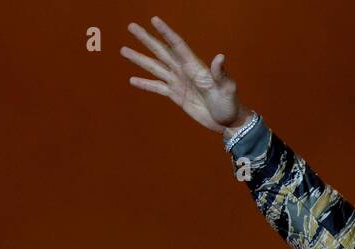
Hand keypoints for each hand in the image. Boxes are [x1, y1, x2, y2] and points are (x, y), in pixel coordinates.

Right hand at [121, 15, 249, 133]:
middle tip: (131, 26)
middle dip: (146, 39)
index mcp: (195, 66)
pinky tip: (132, 79)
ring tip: (124, 50)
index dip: (166, 32)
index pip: (177, 45)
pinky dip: (145, 84)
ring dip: (140, 59)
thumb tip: (220, 56)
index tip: (154, 20)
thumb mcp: (227, 88)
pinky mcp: (176, 95)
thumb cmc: (230, 104)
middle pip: (161, 51)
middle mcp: (184, 71)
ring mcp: (179, 82)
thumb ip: (220, 73)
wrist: (228, 122)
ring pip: (155, 67)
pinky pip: (157, 88)